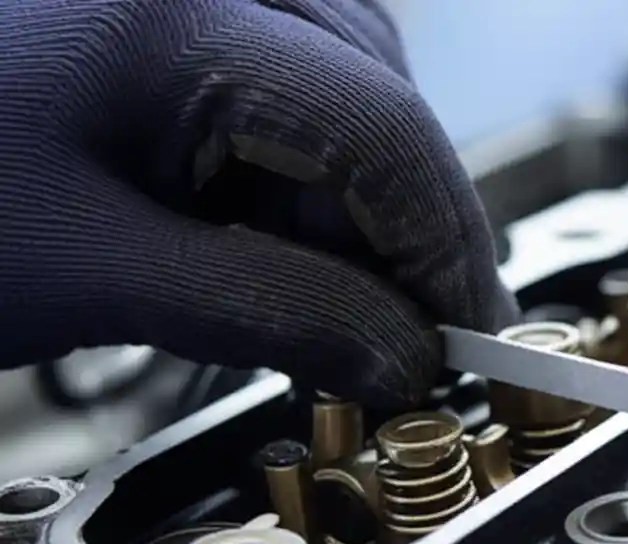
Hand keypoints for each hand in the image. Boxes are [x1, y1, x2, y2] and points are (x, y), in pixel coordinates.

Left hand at [0, 0, 517, 408]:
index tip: (461, 341)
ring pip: (358, 97)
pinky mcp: (200, 10)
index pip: (382, 136)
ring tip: (301, 286)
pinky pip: (308, 82)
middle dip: (397, 237)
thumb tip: (403, 354)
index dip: (440, 251)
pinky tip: (262, 226)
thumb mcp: (96, 275)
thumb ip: (273, 314)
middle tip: (387, 340)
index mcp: (180, 14)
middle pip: (383, 110)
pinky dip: (308, 171)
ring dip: (353, 207)